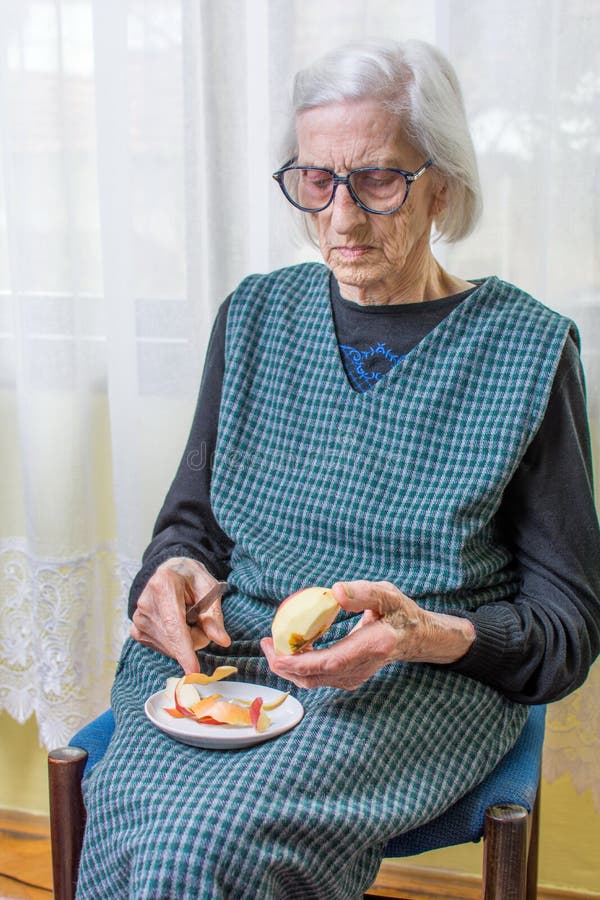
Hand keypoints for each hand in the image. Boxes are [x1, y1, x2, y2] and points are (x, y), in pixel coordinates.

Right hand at [130, 557, 230, 672]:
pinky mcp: (136, 631)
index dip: (184, 649)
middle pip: (176, 639)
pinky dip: (176, 642)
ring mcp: (138, 619)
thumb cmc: (192, 578)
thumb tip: (222, 641)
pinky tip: (176, 625)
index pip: (173, 624)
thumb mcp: (210, 588)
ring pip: (171, 647)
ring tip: (186, 617)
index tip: (193, 670)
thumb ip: (215, 615)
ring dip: (186, 640)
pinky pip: (164, 649)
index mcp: (164, 584)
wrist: (170, 572)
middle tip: (201, 618)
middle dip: (196, 637)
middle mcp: (145, 603)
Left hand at [260, 580, 474, 689]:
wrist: (415, 637)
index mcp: (373, 646)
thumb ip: (364, 592)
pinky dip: (299, 667)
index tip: (277, 653)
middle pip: (316, 677)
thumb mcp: (388, 595)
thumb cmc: (400, 612)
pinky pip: (318, 678)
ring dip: (288, 667)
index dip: (300, 662)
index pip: (330, 662)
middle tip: (265, 643)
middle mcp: (362, 667)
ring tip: (271, 644)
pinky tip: (289, 648)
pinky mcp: (348, 678)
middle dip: (285, 665)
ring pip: (314, 681)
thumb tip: (335, 591)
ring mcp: (355, 676)